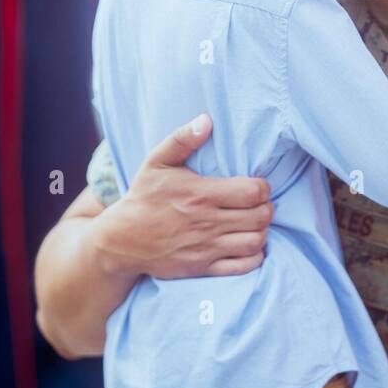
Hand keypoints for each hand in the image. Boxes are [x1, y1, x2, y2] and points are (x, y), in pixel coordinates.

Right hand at [95, 114, 273, 279]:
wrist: (121, 240)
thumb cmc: (142, 198)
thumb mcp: (156, 162)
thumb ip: (182, 139)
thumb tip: (206, 120)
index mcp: (201, 194)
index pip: (253, 192)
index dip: (262, 187)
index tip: (256, 185)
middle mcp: (208, 222)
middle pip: (260, 217)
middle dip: (266, 208)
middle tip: (258, 204)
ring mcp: (207, 247)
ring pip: (256, 241)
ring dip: (261, 230)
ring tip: (252, 222)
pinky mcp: (204, 268)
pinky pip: (243, 266)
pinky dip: (254, 255)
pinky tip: (247, 244)